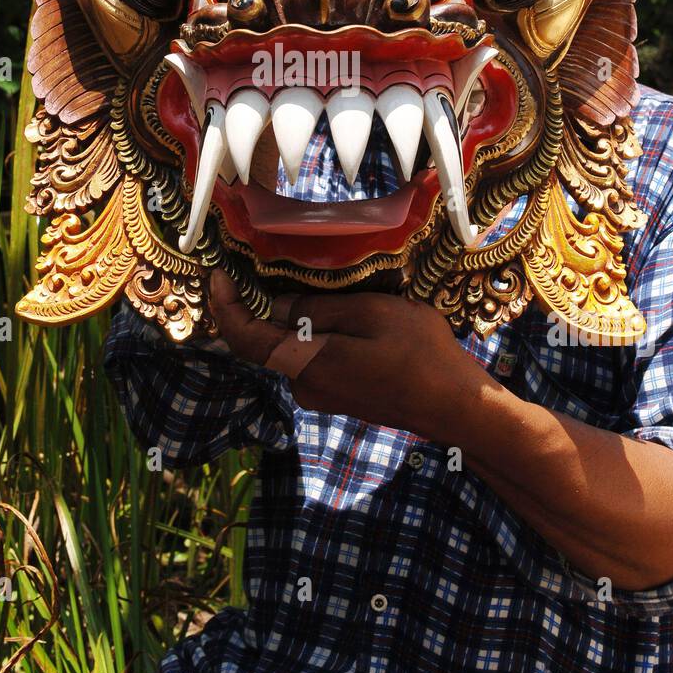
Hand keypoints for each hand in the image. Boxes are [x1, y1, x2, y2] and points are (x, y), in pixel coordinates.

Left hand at [208, 269, 474, 430]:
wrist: (455, 407)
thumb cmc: (419, 354)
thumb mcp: (371, 314)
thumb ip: (319, 310)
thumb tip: (278, 307)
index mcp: (307, 364)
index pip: (247, 339)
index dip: (225, 308)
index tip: (218, 276)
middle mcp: (306, 385)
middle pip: (270, 342)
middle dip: (263, 307)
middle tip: (269, 266)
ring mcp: (323, 395)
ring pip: (296, 348)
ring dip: (298, 320)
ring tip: (320, 286)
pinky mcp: (341, 396)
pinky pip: (315, 358)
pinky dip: (316, 334)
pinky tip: (343, 315)